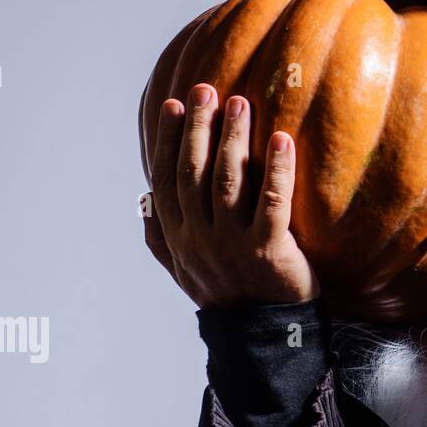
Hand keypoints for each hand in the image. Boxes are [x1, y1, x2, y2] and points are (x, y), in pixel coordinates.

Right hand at [142, 82, 318, 308]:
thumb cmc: (229, 297)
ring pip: (229, 181)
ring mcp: (233, 245)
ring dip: (233, 139)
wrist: (266, 336)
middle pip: (195, 172)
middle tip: (208, 90)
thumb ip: (161, 238)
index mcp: (178, 238)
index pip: (167, 179)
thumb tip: (143, 200)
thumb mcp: (185, 272)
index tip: (174, 104)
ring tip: (240, 104)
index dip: (170, 140)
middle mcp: (200, 239)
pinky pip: (272, 202)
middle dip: (200, 127)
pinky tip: (282, 140)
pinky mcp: (270, 251)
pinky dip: (276, 169)